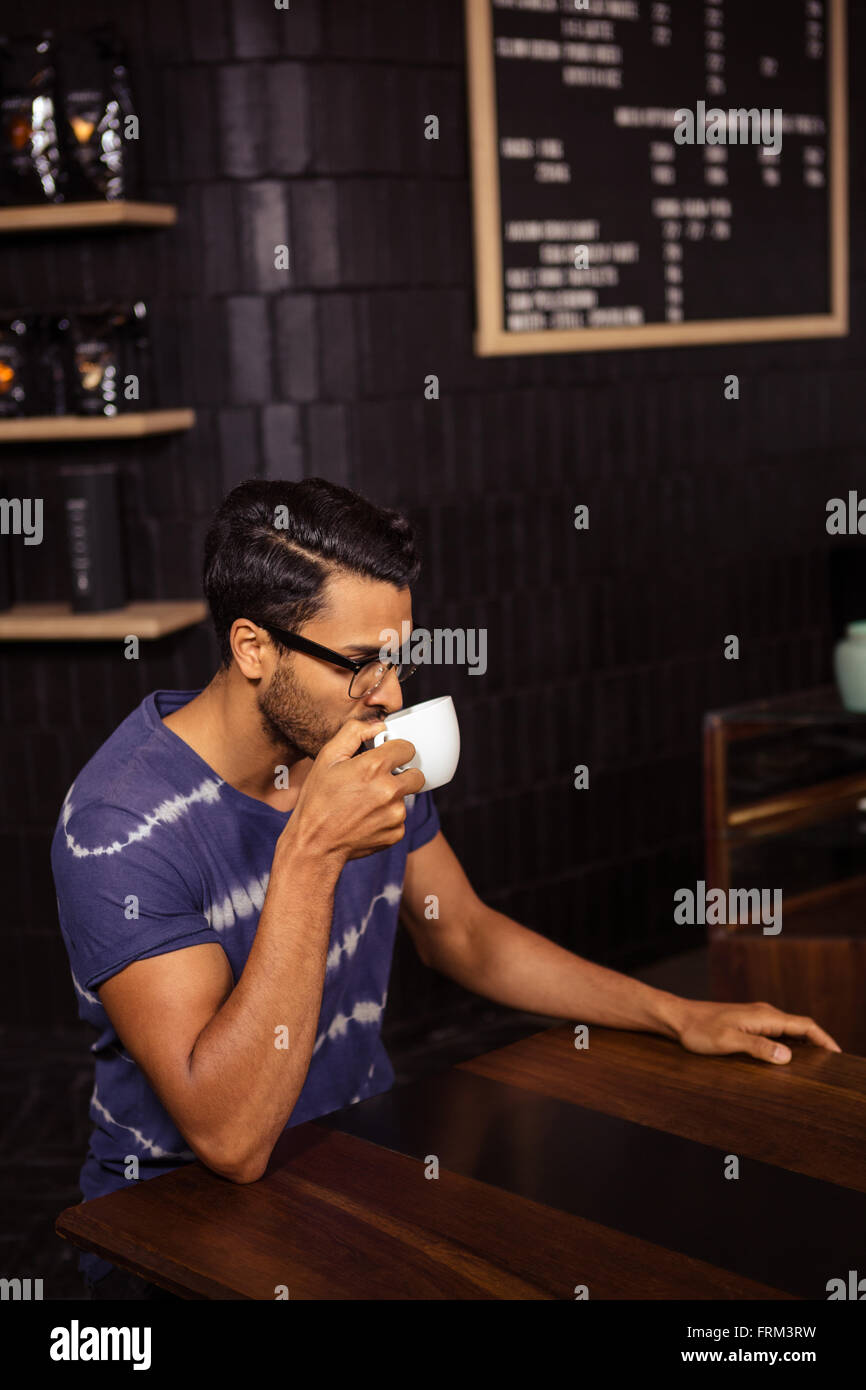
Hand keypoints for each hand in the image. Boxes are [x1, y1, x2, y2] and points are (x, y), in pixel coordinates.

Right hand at [280, 717, 425, 862]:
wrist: (315, 843)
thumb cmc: (318, 799)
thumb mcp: (327, 758)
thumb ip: (353, 732)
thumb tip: (377, 726)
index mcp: (373, 767)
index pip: (408, 748)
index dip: (396, 750)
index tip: (386, 756)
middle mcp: (389, 790)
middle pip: (416, 774)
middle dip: (402, 774)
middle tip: (380, 781)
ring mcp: (395, 814)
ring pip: (406, 798)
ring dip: (392, 799)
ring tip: (365, 803)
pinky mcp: (396, 833)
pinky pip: (400, 819)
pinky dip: (387, 819)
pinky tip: (367, 820)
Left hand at [672, 999, 842, 1063]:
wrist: (678, 1018)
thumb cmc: (699, 1030)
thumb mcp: (728, 1041)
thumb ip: (758, 1047)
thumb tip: (787, 1057)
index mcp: (765, 1016)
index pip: (805, 1025)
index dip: (824, 1040)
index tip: (838, 1055)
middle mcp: (764, 1014)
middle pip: (800, 1028)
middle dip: (818, 1044)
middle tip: (831, 1065)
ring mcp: (756, 1017)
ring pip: (788, 1031)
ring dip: (803, 1045)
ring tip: (815, 1065)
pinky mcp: (747, 1023)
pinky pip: (776, 1033)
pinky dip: (788, 1044)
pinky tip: (786, 1058)